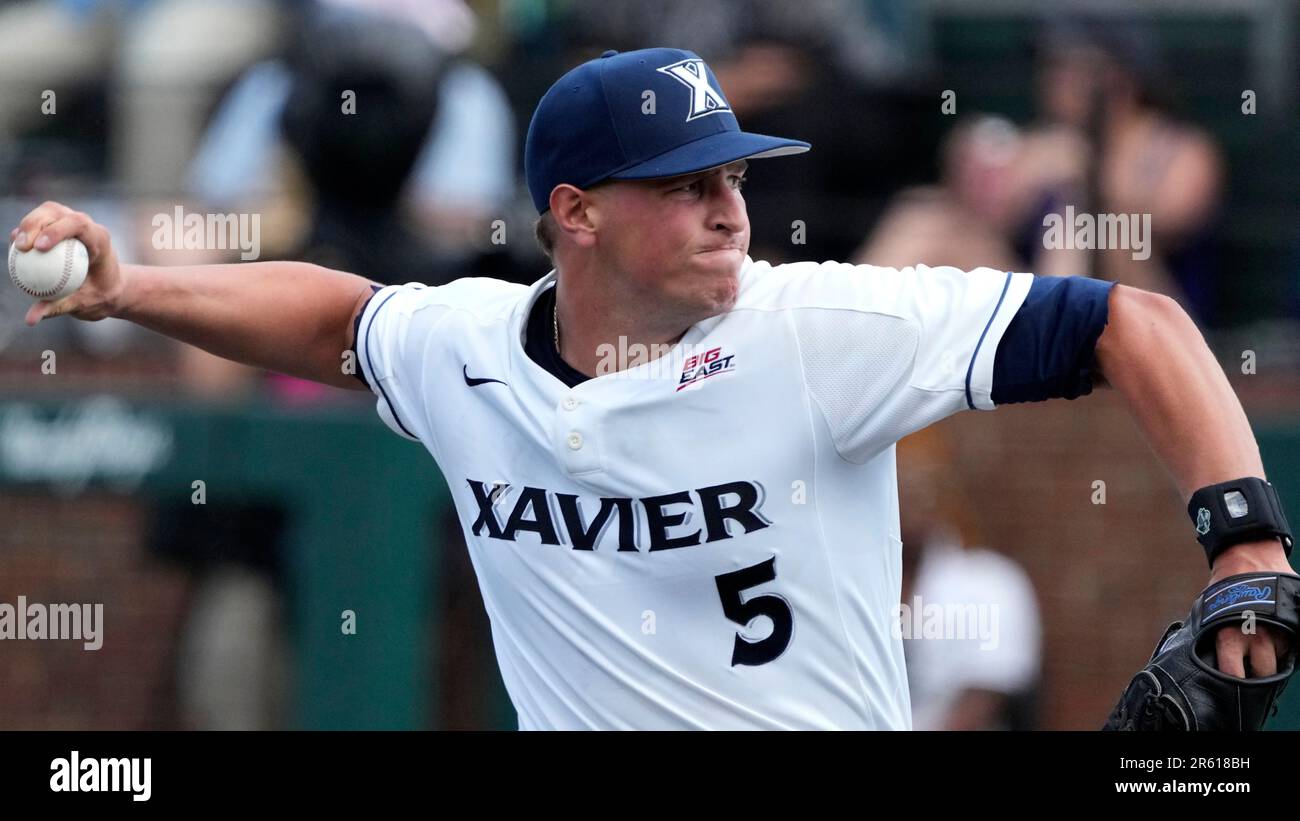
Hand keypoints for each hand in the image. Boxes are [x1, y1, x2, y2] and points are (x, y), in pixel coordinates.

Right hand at [11, 201, 125, 324]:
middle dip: (35, 224)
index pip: (79, 225)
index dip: (57, 231)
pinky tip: (14, 246)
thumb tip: (30, 319)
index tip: (39, 247)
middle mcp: (87, 226)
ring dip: (27, 225)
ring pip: (46, 212)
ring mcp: (72, 222)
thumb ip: (58, 307)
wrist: (109, 287)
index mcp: (100, 239)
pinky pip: (40, 222)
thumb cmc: (100, 296)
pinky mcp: (60, 225)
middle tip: (21, 247)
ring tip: (16, 245)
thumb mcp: (84, 304)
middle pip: (57, 212)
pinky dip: (26, 231)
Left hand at [1209, 538, 1294, 677]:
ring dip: (1273, 661)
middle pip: (1264, 675)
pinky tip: (1277, 641)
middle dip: (1257, 676)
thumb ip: (1217, 635)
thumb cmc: (1226, 585)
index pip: (1233, 675)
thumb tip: (1215, 658)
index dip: (1233, 684)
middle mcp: (1258, 638)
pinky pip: (1294, 647)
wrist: (1249, 554)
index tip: (1231, 687)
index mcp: (1230, 637)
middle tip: (1250, 670)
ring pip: (1281, 662)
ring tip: (1263, 653)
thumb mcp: (1212, 611)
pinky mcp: (1296, 624)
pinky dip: (1286, 648)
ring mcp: (1281, 631)